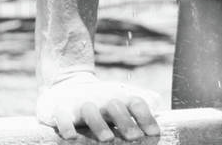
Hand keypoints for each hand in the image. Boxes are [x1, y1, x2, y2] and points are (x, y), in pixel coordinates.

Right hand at [36, 71, 162, 140]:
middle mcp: (101, 99)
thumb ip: (142, 102)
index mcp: (119, 97)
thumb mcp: (122, 98)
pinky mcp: (60, 109)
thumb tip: (161, 106)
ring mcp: (81, 103)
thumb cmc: (102, 99)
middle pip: (115, 106)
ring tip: (107, 139)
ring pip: (90, 111)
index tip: (154, 134)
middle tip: (135, 137)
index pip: (135, 103)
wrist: (67, 83)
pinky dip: (66, 125)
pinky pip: (62, 116)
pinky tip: (71, 137)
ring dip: (99, 125)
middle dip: (125, 122)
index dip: (146, 117)